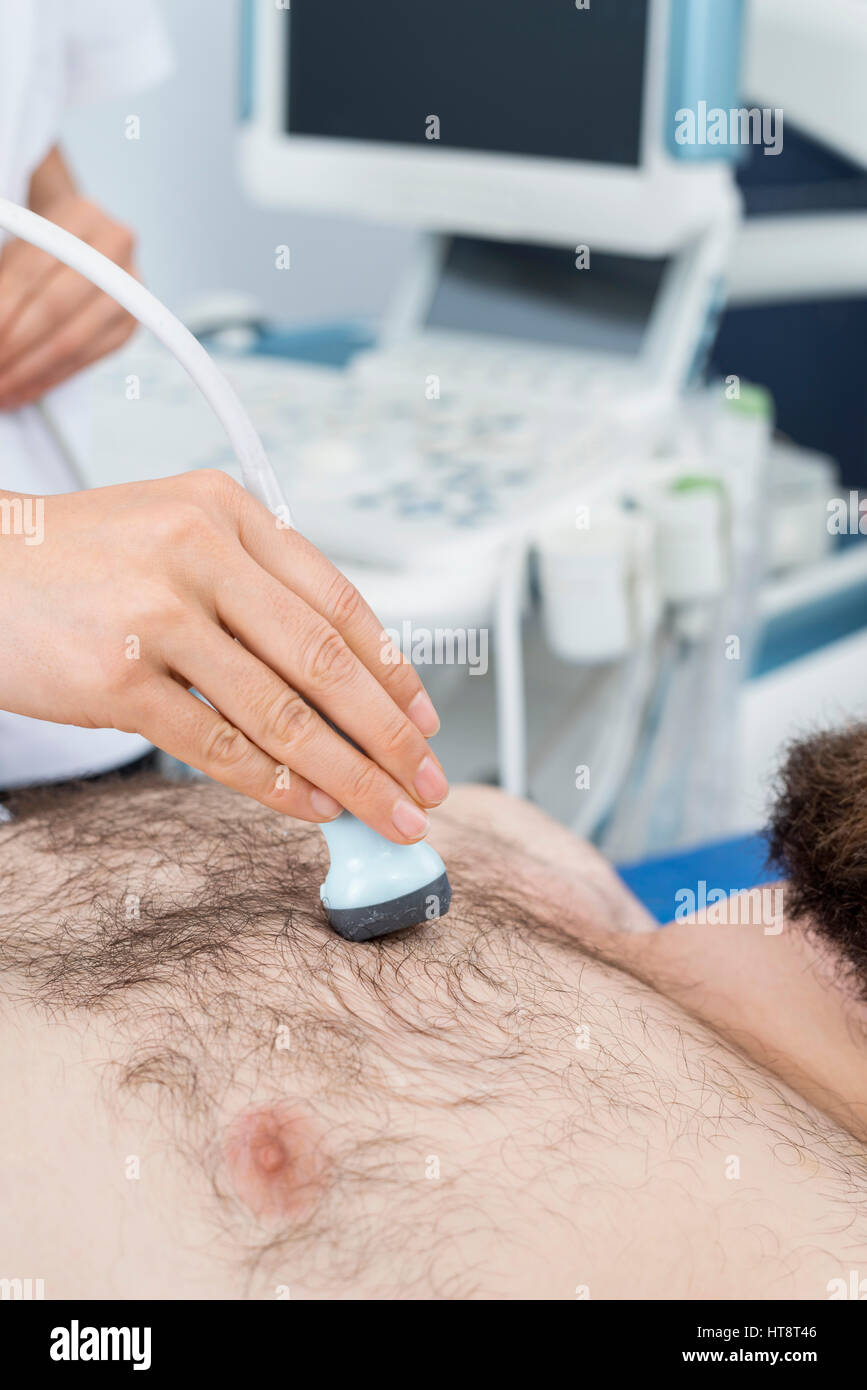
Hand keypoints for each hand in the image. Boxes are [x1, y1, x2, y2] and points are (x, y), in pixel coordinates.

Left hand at [0, 194, 137, 408]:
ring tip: (4, 388)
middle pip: (56, 307)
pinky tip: (24, 390)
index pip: (32, 271)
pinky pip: (86, 360)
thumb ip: (4, 284)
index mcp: (80, 216)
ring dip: (30, 371)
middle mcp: (114, 249)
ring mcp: (130, 290)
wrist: (83, 242)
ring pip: (73, 340)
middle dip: (16, 345)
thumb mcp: (17, 249)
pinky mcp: (130, 325)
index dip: (3, 309)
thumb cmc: (44, 246)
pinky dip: (50, 379)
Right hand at [0, 471, 446, 840]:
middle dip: (388, 734)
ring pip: (282, 712)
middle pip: (325, 661)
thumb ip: (255, 589)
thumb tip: (343, 684)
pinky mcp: (118, 679)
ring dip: (347, 774)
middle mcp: (200, 551)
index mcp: (227, 510)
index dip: (394, 672)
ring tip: (384, 811)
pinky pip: (219, 745)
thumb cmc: (79, 561)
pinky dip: (276, 785)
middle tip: (425, 781)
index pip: (338, 601)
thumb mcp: (177, 534)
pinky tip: (311, 806)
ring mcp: (158, 615)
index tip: (425, 722)